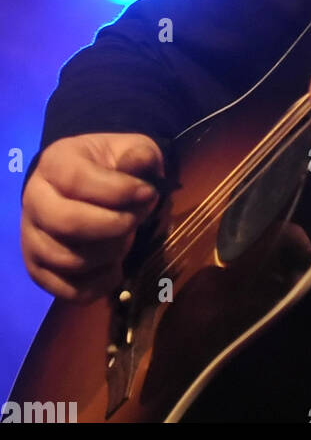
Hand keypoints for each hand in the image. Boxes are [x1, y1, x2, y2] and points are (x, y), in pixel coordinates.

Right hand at [20, 133, 164, 303]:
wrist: (81, 187)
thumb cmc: (109, 167)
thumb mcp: (128, 149)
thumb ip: (137, 156)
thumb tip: (140, 171)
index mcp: (54, 164)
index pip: (79, 181)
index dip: (119, 190)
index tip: (148, 193)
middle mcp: (34, 201)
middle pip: (70, 223)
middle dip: (116, 225)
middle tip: (137, 219)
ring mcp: (32, 239)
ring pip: (70, 260)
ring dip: (110, 253)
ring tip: (126, 238)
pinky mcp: (38, 271)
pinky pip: (68, 290)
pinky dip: (100, 284)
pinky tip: (115, 266)